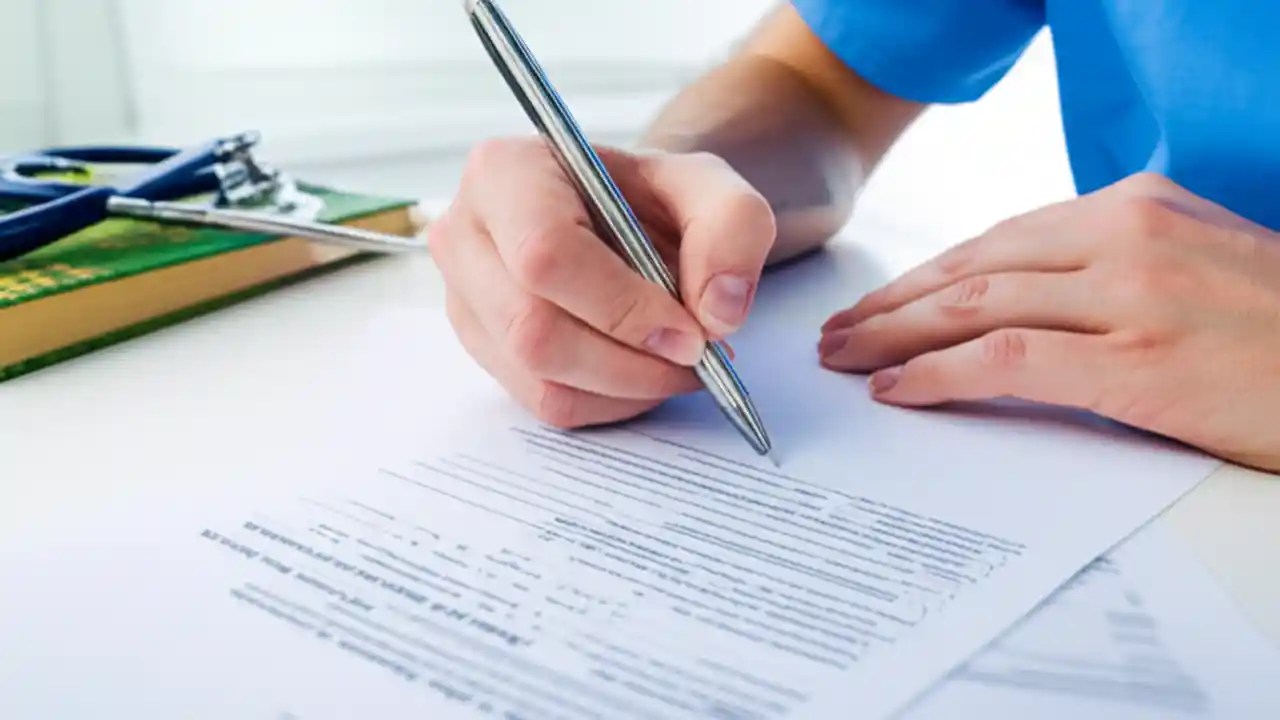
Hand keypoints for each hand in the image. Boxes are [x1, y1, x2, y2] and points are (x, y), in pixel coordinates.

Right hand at [429, 138, 775, 428]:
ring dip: (626, 387)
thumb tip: (718, 311)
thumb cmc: (651, 197)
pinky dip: (610, 402)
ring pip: (539, 376)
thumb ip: (733, 225)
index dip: (623, 308)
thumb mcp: (708, 185)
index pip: (545, 256)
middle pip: (534, 330)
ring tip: (677, 363)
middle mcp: (465, 235)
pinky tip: (643, 371)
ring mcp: (465, 299)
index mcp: (505, 173)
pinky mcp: (484, 350)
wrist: (623, 217)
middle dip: (630, 360)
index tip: (689, 332)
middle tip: (695, 357)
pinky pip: (546, 402)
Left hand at [819, 173, 1279, 470]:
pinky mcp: (1138, 359)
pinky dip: (940, 372)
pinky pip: (1008, 359)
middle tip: (837, 332)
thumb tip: (1029, 300)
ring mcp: (1133, 294)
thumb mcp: (1197, 266)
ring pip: (976, 304)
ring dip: (895, 334)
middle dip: (894, 303)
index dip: (928, 275)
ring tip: (845, 358)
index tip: (882, 302)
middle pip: (974, 266)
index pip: (1001, 239)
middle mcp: (1126, 236)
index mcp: (1138, 206)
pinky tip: (897, 388)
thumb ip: (1114, 268)